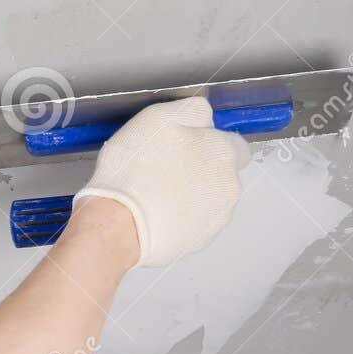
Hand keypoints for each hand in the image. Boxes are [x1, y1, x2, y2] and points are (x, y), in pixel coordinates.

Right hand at [72, 95, 249, 267]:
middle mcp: (229, 186)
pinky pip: (195, 225)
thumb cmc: (134, 170)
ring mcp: (217, 218)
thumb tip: (205, 117)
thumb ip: (191, 111)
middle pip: (222, 174)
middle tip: (165, 171)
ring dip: (192, 197)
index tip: (184, 148)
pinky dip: (181, 220)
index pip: (234, 144)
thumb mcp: (157, 118)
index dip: (209, 144)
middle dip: (201, 172)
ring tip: (156, 196)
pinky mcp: (200, 242)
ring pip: (210, 201)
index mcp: (223, 152)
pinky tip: (156, 216)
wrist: (118, 225)